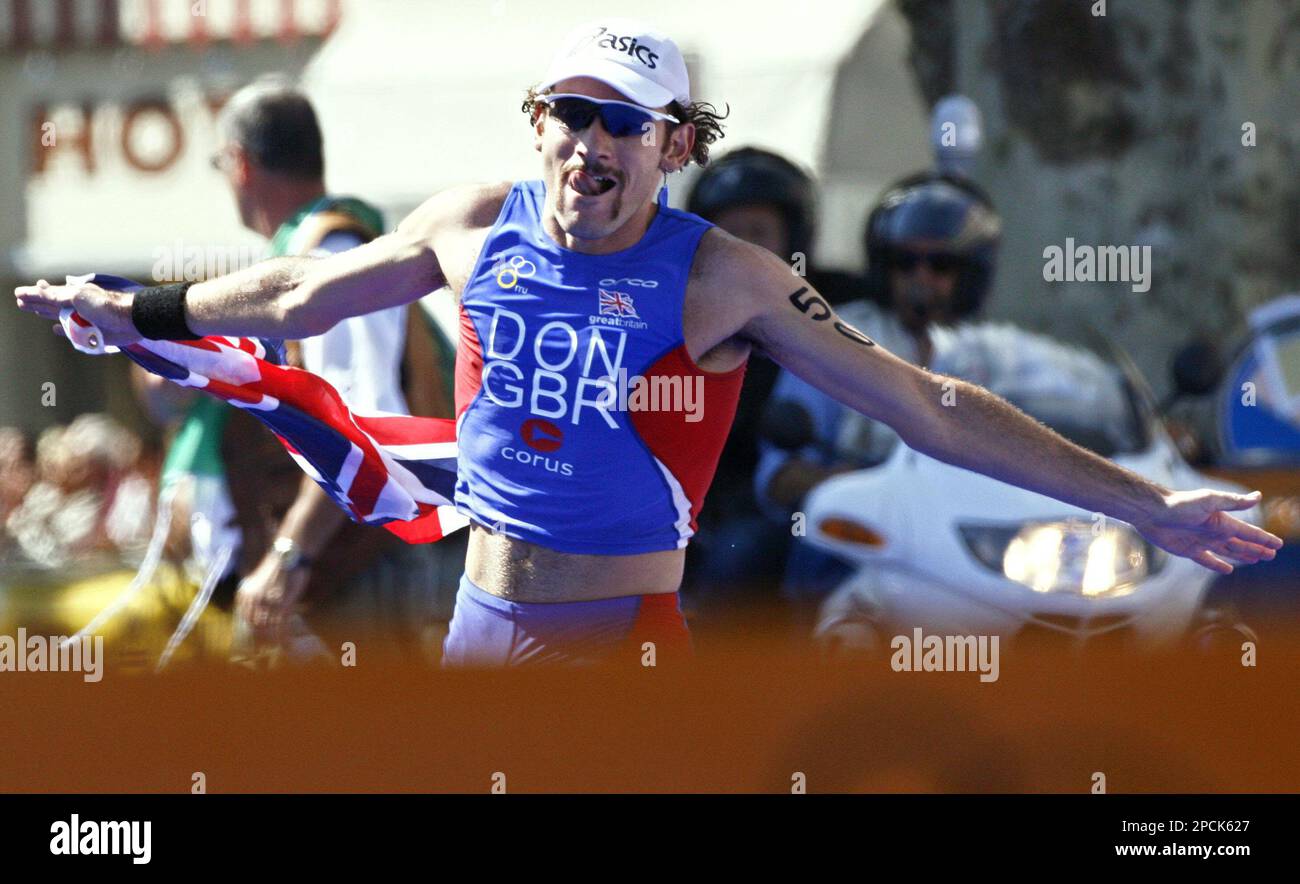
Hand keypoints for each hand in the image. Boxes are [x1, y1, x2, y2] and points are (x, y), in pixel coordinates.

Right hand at [13, 279, 140, 346]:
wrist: (131, 319)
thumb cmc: (105, 306)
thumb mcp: (78, 297)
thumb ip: (57, 295)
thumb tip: (38, 289)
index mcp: (72, 295)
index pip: (47, 294)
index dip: (32, 294)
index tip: (18, 293)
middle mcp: (75, 306)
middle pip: (50, 304)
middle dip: (36, 303)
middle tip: (20, 302)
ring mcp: (83, 319)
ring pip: (59, 317)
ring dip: (47, 314)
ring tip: (35, 311)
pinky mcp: (91, 332)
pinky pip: (71, 332)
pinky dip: (62, 330)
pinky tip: (55, 329)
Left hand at [234, 554, 310, 645]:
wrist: (289, 554)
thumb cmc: (278, 566)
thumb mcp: (259, 581)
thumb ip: (256, 596)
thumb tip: (258, 614)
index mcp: (245, 593)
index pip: (247, 619)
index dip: (254, 631)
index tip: (259, 640)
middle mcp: (253, 599)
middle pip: (256, 626)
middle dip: (262, 639)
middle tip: (268, 647)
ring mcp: (268, 601)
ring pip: (268, 627)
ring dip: (273, 639)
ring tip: (277, 646)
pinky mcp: (283, 602)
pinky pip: (281, 624)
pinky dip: (283, 635)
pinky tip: (286, 641)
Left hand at [1131, 489, 1282, 573]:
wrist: (1152, 511)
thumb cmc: (1180, 504)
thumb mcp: (1209, 501)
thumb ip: (1233, 502)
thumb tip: (1258, 496)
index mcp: (1223, 522)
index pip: (1249, 533)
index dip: (1264, 539)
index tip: (1278, 544)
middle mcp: (1215, 532)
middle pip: (1241, 544)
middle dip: (1257, 549)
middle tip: (1271, 554)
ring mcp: (1202, 542)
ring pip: (1228, 552)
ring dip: (1242, 556)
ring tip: (1255, 559)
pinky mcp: (1188, 550)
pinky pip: (1207, 560)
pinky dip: (1217, 565)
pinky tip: (1228, 570)